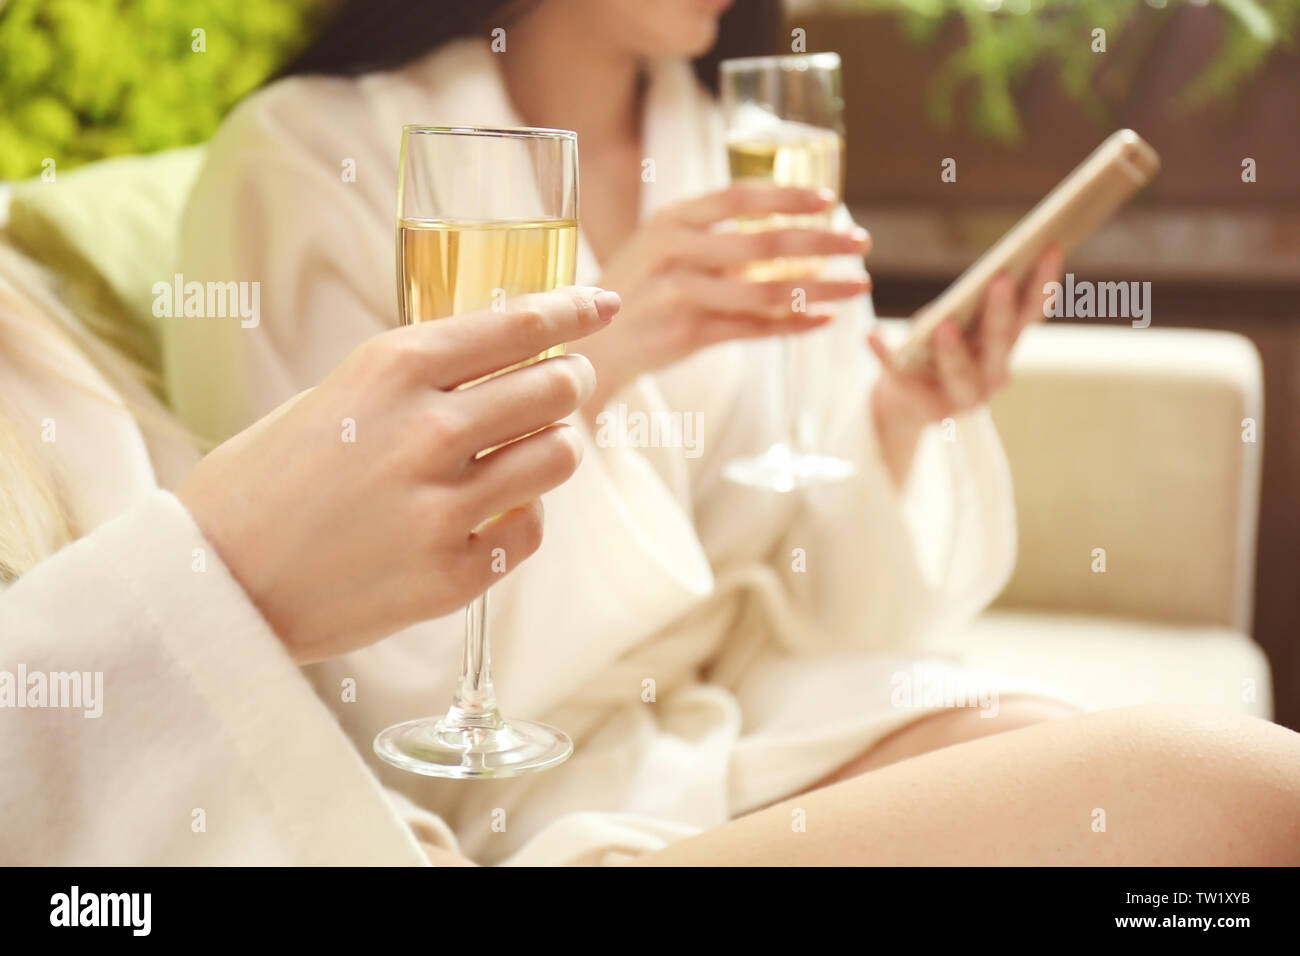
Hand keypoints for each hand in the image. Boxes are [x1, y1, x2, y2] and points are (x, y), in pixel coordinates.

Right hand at [177, 286, 619, 662]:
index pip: (519, 323)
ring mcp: (444, 507)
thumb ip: (417, 379)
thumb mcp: (333, 396)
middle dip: (571, 380)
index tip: (601, 306)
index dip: (574, 310)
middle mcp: (427, 432)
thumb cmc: (267, 482)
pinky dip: (521, 517)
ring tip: (528, 451)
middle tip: (565, 385)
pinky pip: (532, 528)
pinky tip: (488, 515)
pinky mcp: (454, 573)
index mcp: (391, 370)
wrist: (215, 583)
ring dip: (556, 446)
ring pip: (561, 455)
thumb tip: (503, 360)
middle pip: (556, 386)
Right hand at [579, 182, 870, 420]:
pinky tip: (824, 320)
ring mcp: (678, 293)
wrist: (588, 346)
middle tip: (863, 243)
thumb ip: (715, 240)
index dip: (787, 195)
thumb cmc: (635, 294)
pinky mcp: (685, 333)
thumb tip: (787, 231)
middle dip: (821, 242)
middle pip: (762, 242)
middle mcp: (674, 250)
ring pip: (764, 289)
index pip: (738, 197)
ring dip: (820, 287)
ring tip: (858, 285)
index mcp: (672, 220)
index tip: (830, 200)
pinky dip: (792, 324)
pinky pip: (752, 328)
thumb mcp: (664, 250)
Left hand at [867, 246, 1064, 484]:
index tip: (1050, 247)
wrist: (906, 401)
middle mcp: (993, 375)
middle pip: (1002, 342)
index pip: (1030, 313)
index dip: (1042, 283)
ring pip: (961, 371)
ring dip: (953, 349)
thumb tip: (985, 268)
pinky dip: (886, 355)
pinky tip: (873, 335)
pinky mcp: (923, 406)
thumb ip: (970, 302)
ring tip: (943, 325)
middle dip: (1001, 311)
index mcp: (1006, 347)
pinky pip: (901, 376)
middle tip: (1001, 279)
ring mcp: (962, 397)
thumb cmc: (937, 349)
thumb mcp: (956, 320)